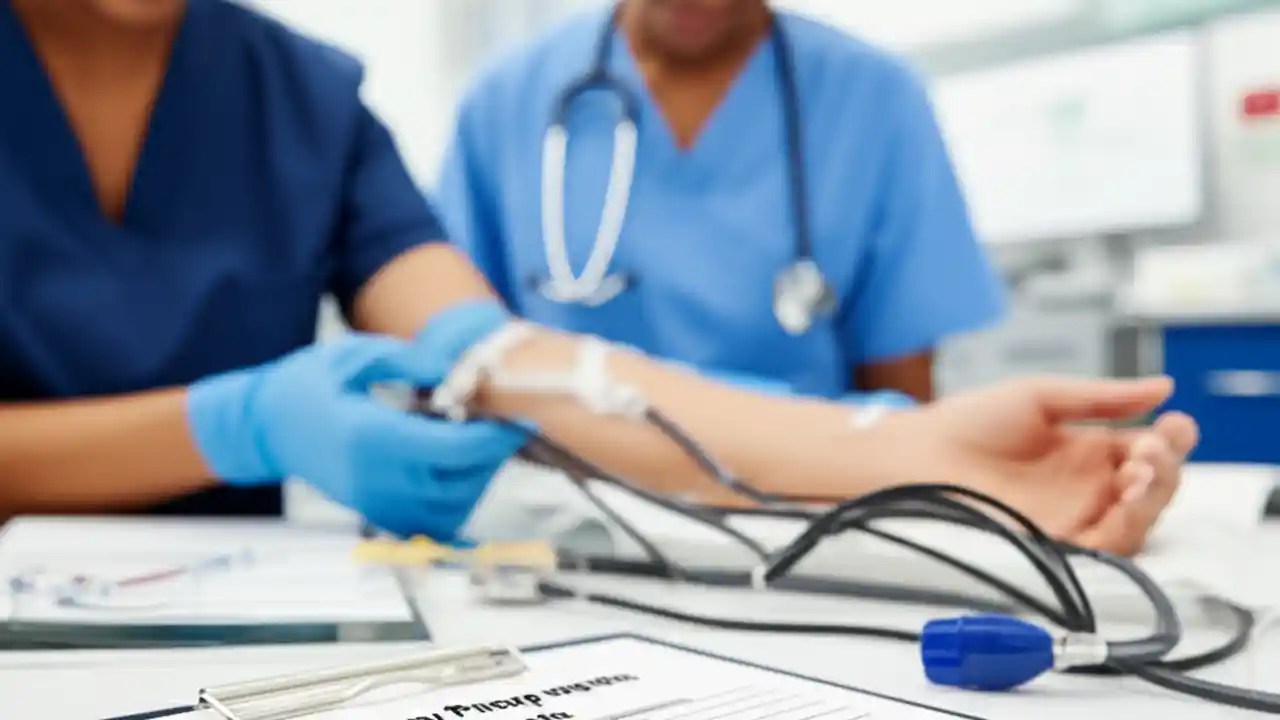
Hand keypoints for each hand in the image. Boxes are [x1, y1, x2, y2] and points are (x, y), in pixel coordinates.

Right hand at [186, 334, 527, 538]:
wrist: (266, 428)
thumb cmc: (309, 383)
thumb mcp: (355, 353)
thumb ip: (411, 360)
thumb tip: (460, 369)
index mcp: (371, 436)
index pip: (453, 450)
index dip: (495, 437)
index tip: (521, 418)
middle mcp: (375, 479)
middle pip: (461, 481)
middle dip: (492, 454)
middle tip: (501, 424)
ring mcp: (375, 503)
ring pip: (453, 507)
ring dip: (478, 478)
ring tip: (476, 441)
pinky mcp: (376, 514)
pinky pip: (434, 520)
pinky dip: (457, 498)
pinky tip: (455, 466)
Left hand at [899, 376, 1197, 554]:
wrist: (917, 454)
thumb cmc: (968, 422)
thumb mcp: (1040, 397)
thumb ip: (1100, 397)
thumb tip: (1162, 385)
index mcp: (1086, 452)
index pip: (1148, 451)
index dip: (1170, 441)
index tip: (1174, 425)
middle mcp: (1086, 489)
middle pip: (1151, 489)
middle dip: (1166, 468)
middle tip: (1153, 448)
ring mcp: (1072, 518)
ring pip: (1137, 520)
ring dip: (1152, 495)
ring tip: (1141, 466)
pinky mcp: (1053, 544)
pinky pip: (1103, 547)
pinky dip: (1124, 525)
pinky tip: (1123, 498)